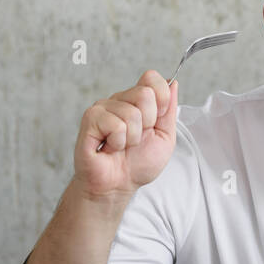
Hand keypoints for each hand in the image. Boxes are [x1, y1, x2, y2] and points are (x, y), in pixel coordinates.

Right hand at [73, 70, 177, 199]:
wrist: (118, 185)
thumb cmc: (138, 164)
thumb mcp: (165, 136)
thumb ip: (169, 110)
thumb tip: (173, 82)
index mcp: (137, 101)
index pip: (152, 78)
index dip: (161, 97)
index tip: (157, 119)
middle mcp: (120, 100)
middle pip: (145, 93)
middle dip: (148, 123)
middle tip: (136, 139)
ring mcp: (103, 107)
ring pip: (131, 112)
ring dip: (132, 137)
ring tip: (121, 146)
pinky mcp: (91, 118)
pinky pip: (115, 124)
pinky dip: (118, 141)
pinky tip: (109, 147)